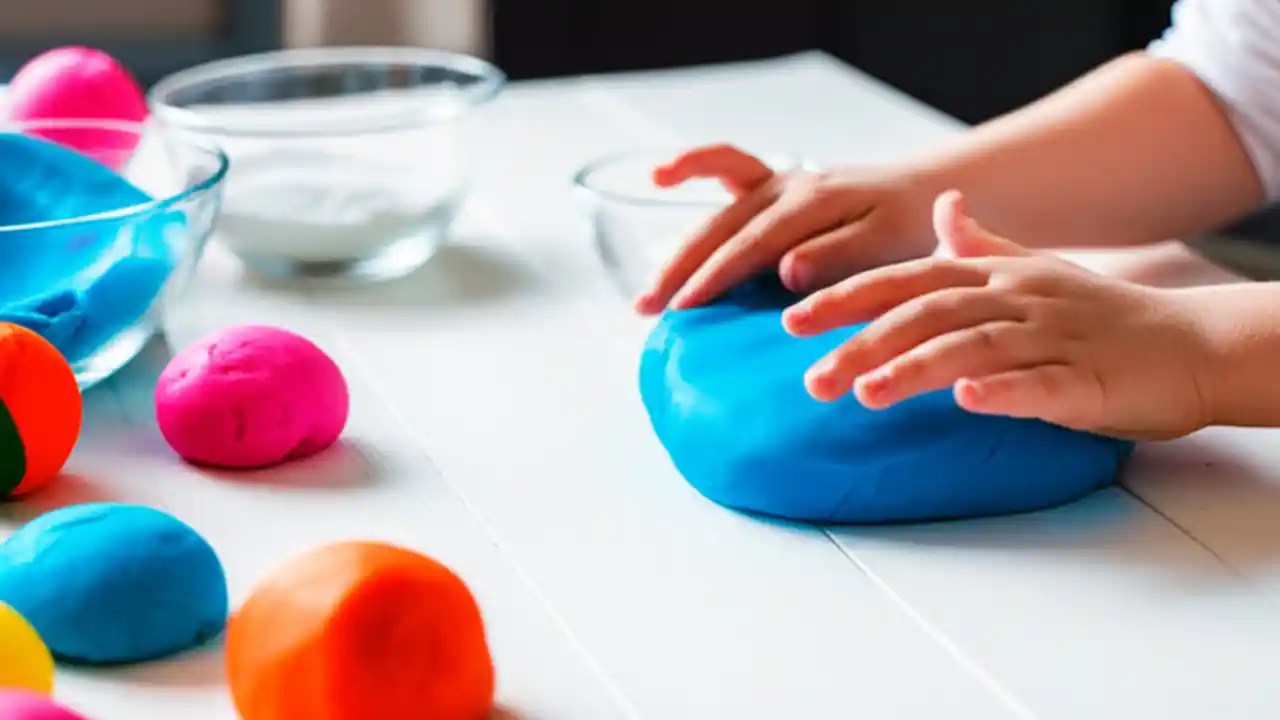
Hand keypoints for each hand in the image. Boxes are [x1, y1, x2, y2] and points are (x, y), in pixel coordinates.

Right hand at [633, 145, 937, 314]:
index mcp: (814, 202)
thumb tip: (785, 270)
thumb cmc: (911, 226)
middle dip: (680, 268)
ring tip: (646, 294)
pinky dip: (693, 167)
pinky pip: (726, 166)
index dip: (715, 276)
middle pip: (722, 228)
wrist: (927, 192)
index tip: (684, 308)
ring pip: (716, 213)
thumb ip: (839, 255)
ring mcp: (778, 181)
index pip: (752, 245)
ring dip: (678, 250)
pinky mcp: (773, 183)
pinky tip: (659, 179)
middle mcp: (789, 186)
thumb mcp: (890, 244)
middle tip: (647, 308)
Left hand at [781, 190, 1215, 440]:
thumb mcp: (1034, 270)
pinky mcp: (1086, 380)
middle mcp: (1015, 299)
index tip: (790, 319)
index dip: (848, 297)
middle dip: (862, 343)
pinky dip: (1001, 390)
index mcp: (995, 275)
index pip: (907, 281)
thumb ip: (980, 245)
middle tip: (810, 378)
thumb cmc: (1100, 314)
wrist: (1186, 343)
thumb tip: (943, 208)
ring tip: (865, 393)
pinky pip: (1039, 384)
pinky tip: (966, 400)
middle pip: (926, 315)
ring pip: (972, 346)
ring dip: (915, 368)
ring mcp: (1051, 338)